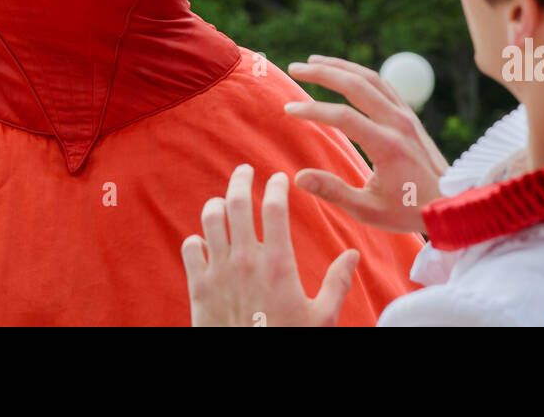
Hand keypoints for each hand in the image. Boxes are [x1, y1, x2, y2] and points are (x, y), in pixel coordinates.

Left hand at [181, 165, 359, 326]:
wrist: (252, 373)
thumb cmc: (289, 342)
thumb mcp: (322, 318)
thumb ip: (337, 283)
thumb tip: (353, 255)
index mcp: (278, 263)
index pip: (274, 206)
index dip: (275, 185)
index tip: (278, 177)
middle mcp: (246, 260)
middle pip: (238, 202)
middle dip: (241, 179)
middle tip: (245, 170)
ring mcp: (219, 272)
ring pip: (211, 219)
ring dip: (217, 204)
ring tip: (223, 201)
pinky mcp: (199, 288)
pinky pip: (190, 248)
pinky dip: (196, 239)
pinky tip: (204, 241)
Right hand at [286, 54, 447, 233]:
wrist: (450, 203)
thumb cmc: (408, 210)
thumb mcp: (368, 210)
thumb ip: (333, 191)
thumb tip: (298, 177)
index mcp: (387, 146)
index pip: (344, 117)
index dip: (313, 110)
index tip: (289, 109)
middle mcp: (398, 123)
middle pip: (356, 85)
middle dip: (323, 72)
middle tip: (295, 68)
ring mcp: (406, 115)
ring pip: (371, 77)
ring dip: (340, 66)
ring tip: (313, 61)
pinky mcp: (410, 114)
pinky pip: (383, 83)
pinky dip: (359, 73)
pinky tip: (343, 72)